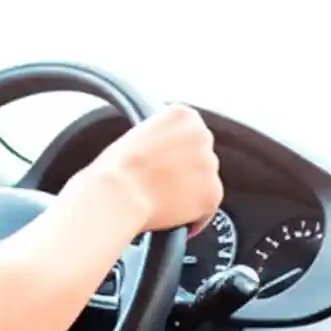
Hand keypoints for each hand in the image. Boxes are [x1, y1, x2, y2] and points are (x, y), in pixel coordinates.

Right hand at [79, 104, 222, 235]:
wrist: (119, 192)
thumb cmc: (116, 166)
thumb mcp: (136, 134)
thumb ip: (160, 138)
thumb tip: (165, 156)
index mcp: (183, 115)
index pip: (188, 130)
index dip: (172, 148)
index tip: (161, 159)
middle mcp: (202, 135)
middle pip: (200, 154)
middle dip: (185, 168)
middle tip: (161, 181)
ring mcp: (210, 165)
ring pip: (204, 181)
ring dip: (189, 190)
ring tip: (162, 199)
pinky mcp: (213, 193)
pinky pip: (207, 208)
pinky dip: (193, 215)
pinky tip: (171, 214)